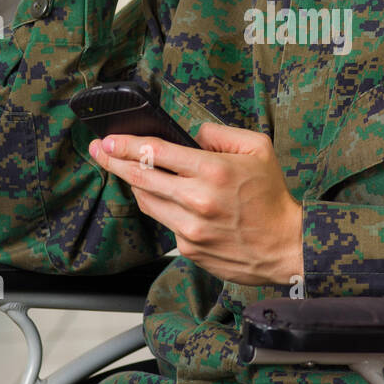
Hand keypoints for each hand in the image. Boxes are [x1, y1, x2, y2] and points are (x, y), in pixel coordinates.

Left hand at [88, 122, 303, 286]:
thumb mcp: (258, 148)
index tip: (108, 139)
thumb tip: (191, 135)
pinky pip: (165, 223)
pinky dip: (165, 209)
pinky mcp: (188, 248)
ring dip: (136, 185)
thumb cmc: (272, 196)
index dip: (126, 144)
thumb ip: (220, 134)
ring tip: (129, 172)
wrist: (285, 245)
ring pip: (147, 201)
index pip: (156, 152)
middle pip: (140, 177)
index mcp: (212, 171)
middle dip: (113, 161)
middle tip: (98, 151)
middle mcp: (196, 200)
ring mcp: (189, 228)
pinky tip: (174, 202)